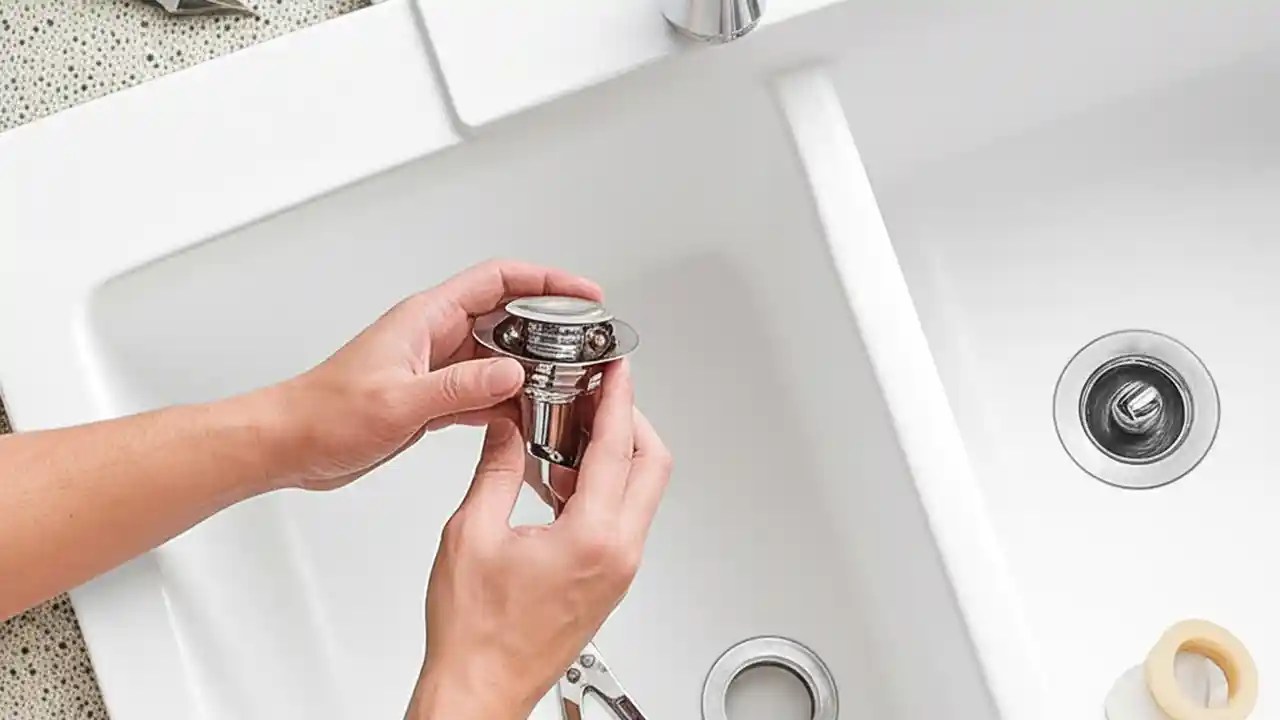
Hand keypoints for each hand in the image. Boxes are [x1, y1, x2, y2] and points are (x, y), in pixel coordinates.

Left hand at [271, 259, 601, 490]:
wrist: (288, 444)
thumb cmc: (324, 414)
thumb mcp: (398, 401)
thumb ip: (459, 386)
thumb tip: (512, 372)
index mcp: (426, 319)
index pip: (498, 281)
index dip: (546, 281)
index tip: (583, 294)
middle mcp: (435, 337)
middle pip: (507, 316)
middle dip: (550, 327)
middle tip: (586, 344)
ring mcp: (435, 367)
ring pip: (498, 356)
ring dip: (532, 368)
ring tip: (567, 384)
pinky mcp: (431, 398)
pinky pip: (483, 391)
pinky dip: (508, 401)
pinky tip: (527, 418)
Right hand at [407, 362, 671, 719]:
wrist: (480, 689)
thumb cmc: (476, 634)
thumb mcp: (472, 534)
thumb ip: (495, 470)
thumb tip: (507, 430)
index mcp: (593, 538)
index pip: (618, 447)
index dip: (618, 398)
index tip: (616, 369)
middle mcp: (618, 554)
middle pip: (652, 466)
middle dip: (630, 422)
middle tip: (600, 395)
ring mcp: (618, 570)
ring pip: (639, 493)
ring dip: (615, 456)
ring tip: (570, 432)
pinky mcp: (607, 581)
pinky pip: (620, 519)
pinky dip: (602, 487)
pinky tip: (560, 477)